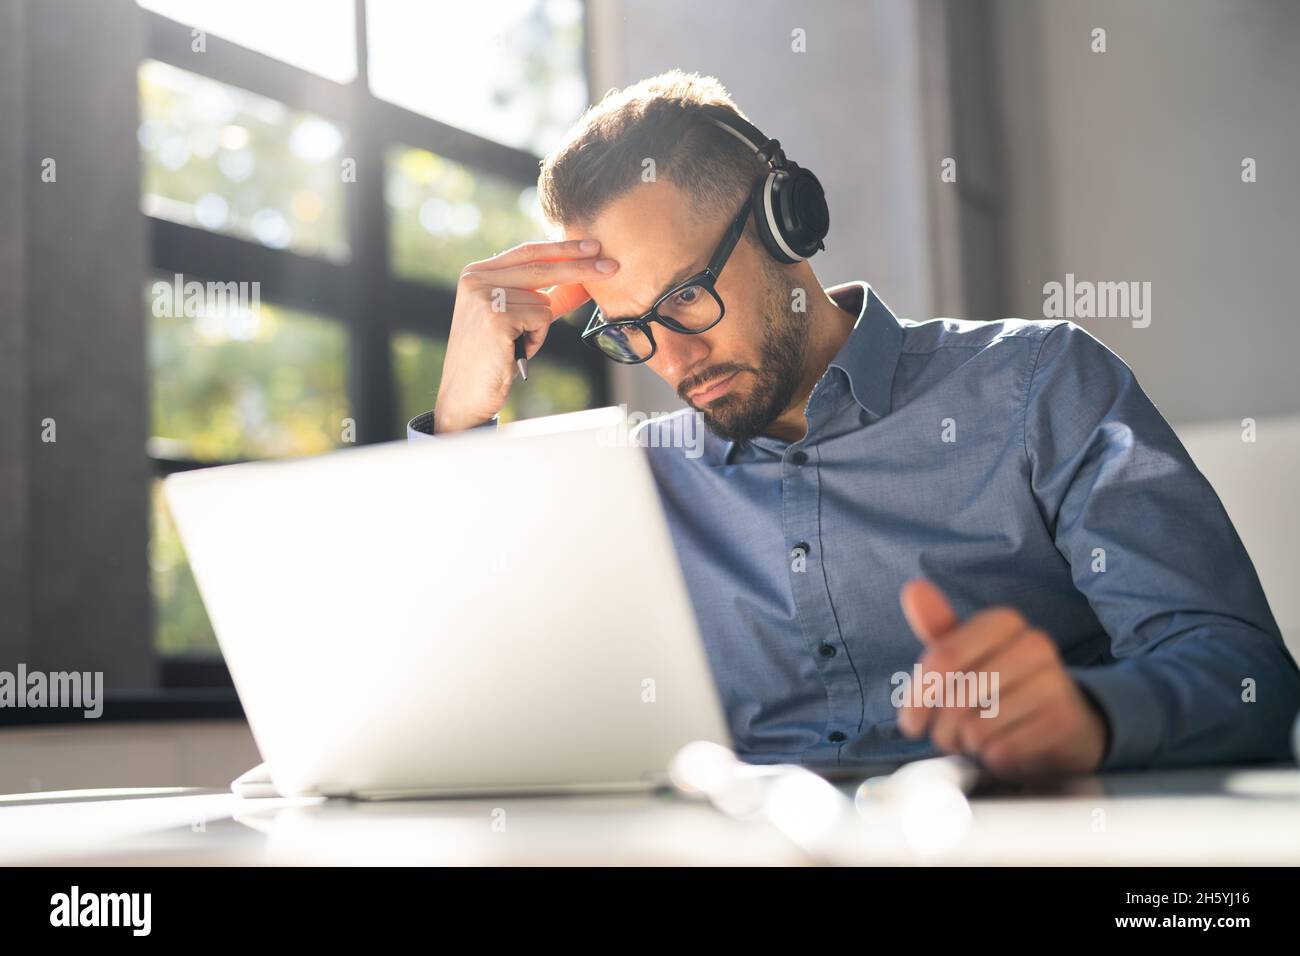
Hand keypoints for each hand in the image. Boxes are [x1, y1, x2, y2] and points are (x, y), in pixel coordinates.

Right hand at [433, 239, 618, 432]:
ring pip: (543, 302)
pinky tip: (514, 351)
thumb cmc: (492, 358)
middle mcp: (476, 279)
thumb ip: (542, 298)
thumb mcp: (516, 320)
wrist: (464, 395)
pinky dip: (536, 339)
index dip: (562, 249)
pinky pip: (541, 319)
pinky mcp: (496, 317)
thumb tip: (582, 281)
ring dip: (539, 329)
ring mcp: (484, 297)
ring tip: (515, 345)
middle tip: (612, 267)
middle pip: (541, 267)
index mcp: (476, 273)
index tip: (593, 247)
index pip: (527, 252)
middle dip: (580, 268)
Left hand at [896, 579, 1108, 777]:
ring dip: (966, 745)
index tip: (910, 723)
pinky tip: (1003, 750)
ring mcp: (1055, 683)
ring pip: (976, 727)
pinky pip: (1002, 750)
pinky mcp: (1065, 724)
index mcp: (1004, 622)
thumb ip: (938, 628)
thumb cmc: (1003, 687)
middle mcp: (1035, 645)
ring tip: (976, 741)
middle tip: (948, 737)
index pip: (942, 658)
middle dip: (941, 728)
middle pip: (956, 697)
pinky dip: (992, 758)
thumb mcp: (967, 655)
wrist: (1065, 723)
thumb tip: (913, 588)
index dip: (918, 697)